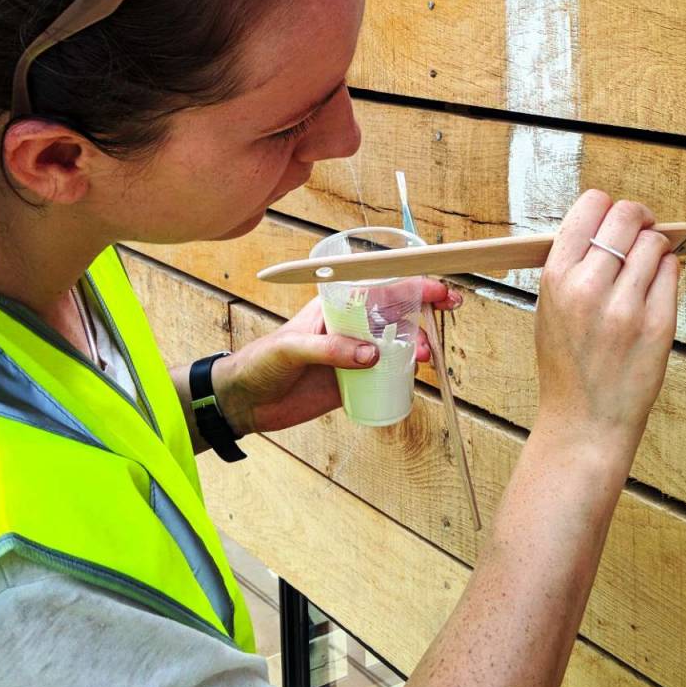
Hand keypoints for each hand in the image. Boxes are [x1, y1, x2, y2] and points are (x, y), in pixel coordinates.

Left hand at [212, 278, 462, 435]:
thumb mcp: (292, 349)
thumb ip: (331, 349)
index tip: (436, 289)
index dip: (410, 284)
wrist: (243, 402)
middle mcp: (349, 327)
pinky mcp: (352, 383)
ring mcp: (353, 355)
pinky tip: (412, 378)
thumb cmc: (260, 363)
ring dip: (416, 346)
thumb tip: (373, 356)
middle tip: (442, 316)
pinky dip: (403, 376)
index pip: (378, 288)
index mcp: (334, 306)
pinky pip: (385, 377)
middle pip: (395, 313)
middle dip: (423, 312)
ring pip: (395, 345)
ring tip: (422, 358)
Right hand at [533, 190, 679, 464]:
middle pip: (626, 216)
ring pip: (654, 242)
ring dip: (655, 246)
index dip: (606, 206)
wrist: (584, 421)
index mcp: (556, 277)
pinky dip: (668, 270)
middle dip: (638, 217)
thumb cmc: (567, 366)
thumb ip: (573, 265)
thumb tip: (607, 226)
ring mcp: (626, 307)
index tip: (613, 217)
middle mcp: (589, 287)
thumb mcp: (550, 308)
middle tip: (641, 230)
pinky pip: (672, 272)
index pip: (589, 208)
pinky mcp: (658, 324)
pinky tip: (657, 284)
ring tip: (647, 265)